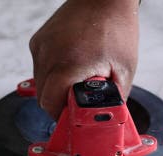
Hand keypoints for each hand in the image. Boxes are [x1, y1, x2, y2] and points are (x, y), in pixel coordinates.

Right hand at [30, 0, 139, 119]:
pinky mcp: (38, 41)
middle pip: (43, 97)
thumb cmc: (116, 28)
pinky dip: (52, 73)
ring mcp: (41, 47)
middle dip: (60, 103)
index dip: (62, 116)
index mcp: (69, 65)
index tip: (74, 117)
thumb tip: (105, 119)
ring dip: (56, 88)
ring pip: (40, 83)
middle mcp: (49, 55)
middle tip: (79, 100)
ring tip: (77, 78)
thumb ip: (113, 100)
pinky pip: (40, 67)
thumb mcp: (124, 71)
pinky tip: (71, 65)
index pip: (50, 105)